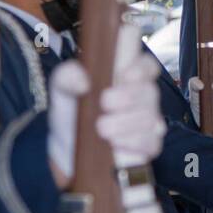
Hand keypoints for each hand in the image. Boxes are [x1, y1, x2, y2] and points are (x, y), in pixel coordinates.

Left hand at [47, 36, 164, 181]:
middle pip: (150, 91)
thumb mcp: (62, 89)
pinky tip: (115, 144)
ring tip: (101, 130)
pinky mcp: (149, 145)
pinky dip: (131, 143)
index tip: (125, 75)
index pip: (147, 65)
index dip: (142, 68)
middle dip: (126, 98)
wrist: (71, 147)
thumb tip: (83, 82)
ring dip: (123, 124)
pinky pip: (150, 142)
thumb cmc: (74, 112)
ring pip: (150, 118)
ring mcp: (149, 121)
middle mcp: (141, 96)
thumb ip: (68, 76)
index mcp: (125, 75)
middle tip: (103, 105)